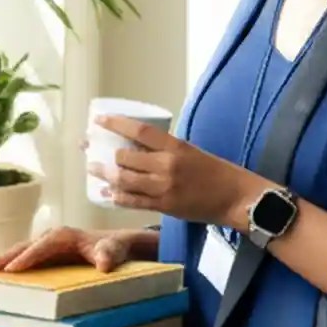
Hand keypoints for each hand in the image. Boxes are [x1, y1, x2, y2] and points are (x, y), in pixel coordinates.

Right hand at [0, 226, 135, 272]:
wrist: (114, 244)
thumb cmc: (113, 249)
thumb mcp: (115, 251)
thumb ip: (109, 254)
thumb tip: (103, 263)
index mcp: (64, 236)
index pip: (42, 247)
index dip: (27, 258)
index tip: (11, 269)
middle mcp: (49, 238)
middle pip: (22, 248)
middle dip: (2, 258)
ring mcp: (42, 245)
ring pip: (14, 252)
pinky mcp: (39, 254)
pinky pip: (16, 258)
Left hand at [88, 114, 263, 227]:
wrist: (236, 197)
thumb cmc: (216, 171)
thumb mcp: (190, 151)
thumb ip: (165, 149)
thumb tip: (137, 145)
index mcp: (176, 146)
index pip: (139, 130)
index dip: (115, 123)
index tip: (98, 120)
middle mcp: (167, 166)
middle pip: (126, 157)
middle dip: (104, 154)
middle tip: (90, 149)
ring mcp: (164, 188)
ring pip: (125, 180)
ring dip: (105, 175)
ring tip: (93, 169)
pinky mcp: (165, 207)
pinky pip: (134, 202)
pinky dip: (117, 197)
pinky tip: (107, 194)